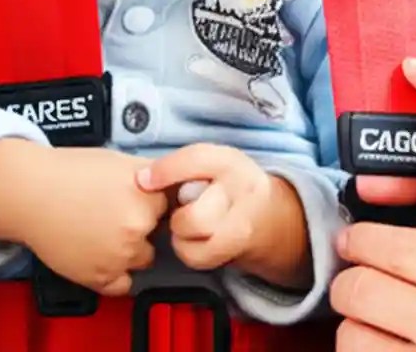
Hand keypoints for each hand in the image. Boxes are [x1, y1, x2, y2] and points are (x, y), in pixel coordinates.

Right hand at [7, 144, 167, 295]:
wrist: (28, 192)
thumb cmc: (67, 173)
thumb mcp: (119, 161)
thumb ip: (151, 175)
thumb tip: (174, 183)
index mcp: (145, 198)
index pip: (168, 206)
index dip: (151, 202)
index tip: (135, 199)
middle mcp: (135, 228)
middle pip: (157, 234)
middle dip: (141, 224)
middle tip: (114, 212)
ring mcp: (118, 255)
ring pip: (143, 259)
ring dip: (130, 248)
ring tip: (102, 229)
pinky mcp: (99, 276)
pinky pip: (123, 284)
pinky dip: (115, 273)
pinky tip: (100, 252)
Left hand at [137, 143, 309, 287]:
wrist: (274, 219)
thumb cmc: (230, 187)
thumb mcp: (215, 164)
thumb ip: (184, 166)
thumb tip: (141, 179)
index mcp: (231, 162)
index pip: (196, 160)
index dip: (165, 171)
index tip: (143, 180)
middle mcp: (241, 190)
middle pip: (194, 209)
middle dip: (178, 212)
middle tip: (180, 210)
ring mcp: (242, 224)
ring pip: (193, 231)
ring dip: (180, 231)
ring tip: (187, 225)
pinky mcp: (236, 250)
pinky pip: (195, 255)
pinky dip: (186, 250)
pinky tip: (193, 240)